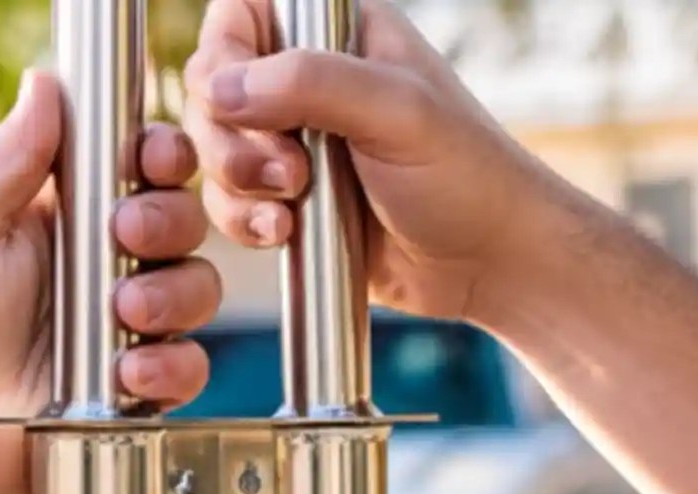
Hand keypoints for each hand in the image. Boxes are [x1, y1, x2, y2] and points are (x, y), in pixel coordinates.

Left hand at [0, 71, 217, 493]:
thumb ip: (12, 155)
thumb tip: (46, 81)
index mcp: (62, 218)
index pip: (139, 168)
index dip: (160, 156)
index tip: (151, 158)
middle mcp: (100, 269)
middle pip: (183, 221)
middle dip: (169, 220)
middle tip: (127, 236)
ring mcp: (121, 331)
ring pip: (197, 290)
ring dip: (174, 293)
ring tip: (126, 311)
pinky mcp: (131, 391)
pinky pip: (188, 369)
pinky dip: (170, 366)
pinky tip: (128, 372)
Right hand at [184, 0, 585, 318]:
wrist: (486, 264)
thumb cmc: (464, 177)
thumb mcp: (396, 113)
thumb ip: (311, 84)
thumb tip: (222, 87)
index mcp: (340, 32)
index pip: (243, 12)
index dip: (225, 54)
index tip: (239, 100)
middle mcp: (307, 80)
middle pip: (212, 85)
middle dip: (230, 137)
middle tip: (286, 172)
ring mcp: (293, 142)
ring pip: (213, 148)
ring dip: (235, 185)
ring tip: (290, 209)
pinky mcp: (287, 198)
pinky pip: (229, 200)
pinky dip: (242, 220)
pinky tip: (284, 235)